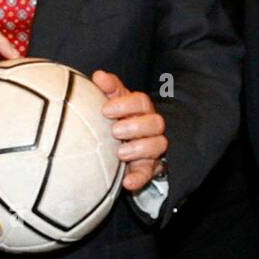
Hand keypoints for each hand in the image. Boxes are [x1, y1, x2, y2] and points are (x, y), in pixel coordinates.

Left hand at [93, 70, 166, 191]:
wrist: (122, 144)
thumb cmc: (116, 117)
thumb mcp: (112, 101)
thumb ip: (108, 88)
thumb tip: (99, 75)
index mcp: (140, 109)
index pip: (141, 102)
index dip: (125, 105)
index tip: (105, 110)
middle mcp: (150, 127)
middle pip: (155, 122)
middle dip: (135, 126)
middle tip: (114, 131)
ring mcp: (151, 147)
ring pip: (158, 145)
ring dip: (139, 148)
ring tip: (119, 152)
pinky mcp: (148, 167)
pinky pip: (148, 173)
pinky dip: (139, 178)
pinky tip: (127, 182)